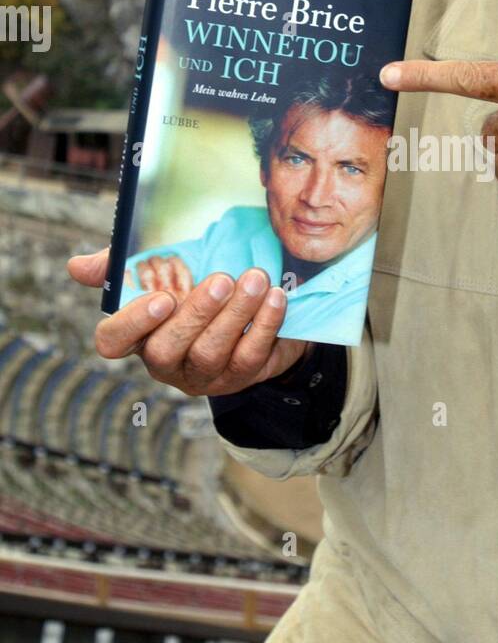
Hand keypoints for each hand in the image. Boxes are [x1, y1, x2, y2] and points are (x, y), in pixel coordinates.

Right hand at [68, 247, 310, 396]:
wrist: (252, 308)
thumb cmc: (194, 288)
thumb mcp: (160, 270)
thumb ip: (120, 265)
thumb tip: (77, 266)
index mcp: (137, 334)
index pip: (112, 342)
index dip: (132, 324)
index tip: (162, 297)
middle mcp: (164, 361)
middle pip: (167, 349)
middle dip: (197, 314)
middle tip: (223, 279)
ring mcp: (203, 374)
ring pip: (213, 353)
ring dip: (236, 314)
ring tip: (256, 279)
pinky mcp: (240, 377)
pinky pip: (251, 355)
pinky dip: (265, 324)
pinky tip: (276, 297)